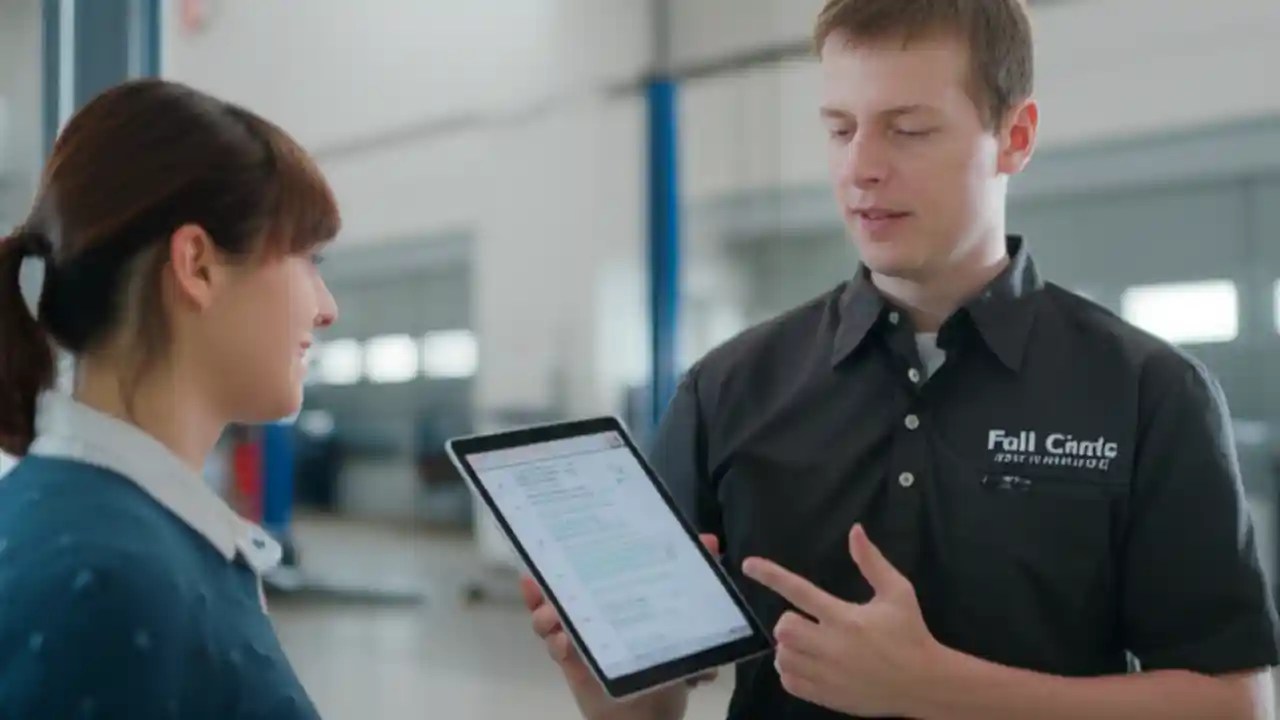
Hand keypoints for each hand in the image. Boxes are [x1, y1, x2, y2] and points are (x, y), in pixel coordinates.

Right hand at [522, 533, 721, 719]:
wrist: (651, 712)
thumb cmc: (668, 662)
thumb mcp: (687, 619)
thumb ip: (699, 580)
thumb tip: (711, 540)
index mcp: (614, 596)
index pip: (589, 569)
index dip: (571, 555)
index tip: (558, 544)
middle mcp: (595, 611)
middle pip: (561, 589)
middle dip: (549, 581)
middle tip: (542, 579)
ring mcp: (581, 636)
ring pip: (550, 616)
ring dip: (546, 613)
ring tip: (553, 616)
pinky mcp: (573, 661)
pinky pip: (554, 645)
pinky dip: (553, 641)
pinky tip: (562, 641)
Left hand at [742, 524, 939, 717]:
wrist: (924, 683)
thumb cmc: (911, 634)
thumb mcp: (898, 592)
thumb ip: (872, 562)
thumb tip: (855, 530)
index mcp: (845, 618)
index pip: (799, 591)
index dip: (771, 575)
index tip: (749, 564)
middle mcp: (832, 646)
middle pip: (784, 628)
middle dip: (789, 622)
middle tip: (807, 623)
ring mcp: (827, 674)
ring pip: (782, 657)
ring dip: (788, 647)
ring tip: (807, 644)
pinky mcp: (826, 696)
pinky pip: (789, 682)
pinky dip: (790, 671)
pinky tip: (807, 664)